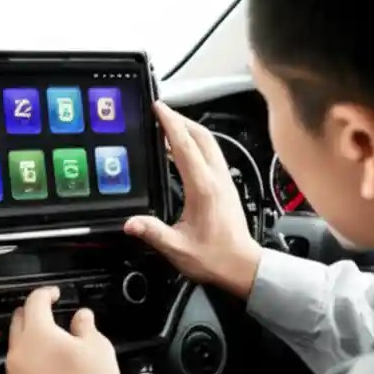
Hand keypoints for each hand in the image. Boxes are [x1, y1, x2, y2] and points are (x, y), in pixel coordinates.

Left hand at [5, 287, 119, 373]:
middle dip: (34, 313)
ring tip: (53, 345)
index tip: (55, 294)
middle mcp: (19, 351)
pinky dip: (31, 362)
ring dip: (32, 339)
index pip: (35, 301)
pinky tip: (48, 370)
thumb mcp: (99, 350)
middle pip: (20, 321)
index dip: (46, 293)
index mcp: (37, 334)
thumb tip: (81, 317)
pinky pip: (19, 369)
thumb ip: (87, 327)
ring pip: (17, 346)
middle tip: (51, 315)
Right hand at [125, 101, 262, 297]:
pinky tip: (183, 147)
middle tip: (159, 111)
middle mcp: (216, 178)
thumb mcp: (178, 248)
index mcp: (203, 188)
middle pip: (201, 136)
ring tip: (169, 123)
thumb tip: (130, 223)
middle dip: (180, 119)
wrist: (242, 266)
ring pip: (209, 142)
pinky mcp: (225, 185)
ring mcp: (223, 180)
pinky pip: (211, 153)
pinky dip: (196, 142)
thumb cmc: (214, 258)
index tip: (158, 108)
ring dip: (190, 128)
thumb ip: (153, 233)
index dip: (170, 124)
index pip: (185, 146)